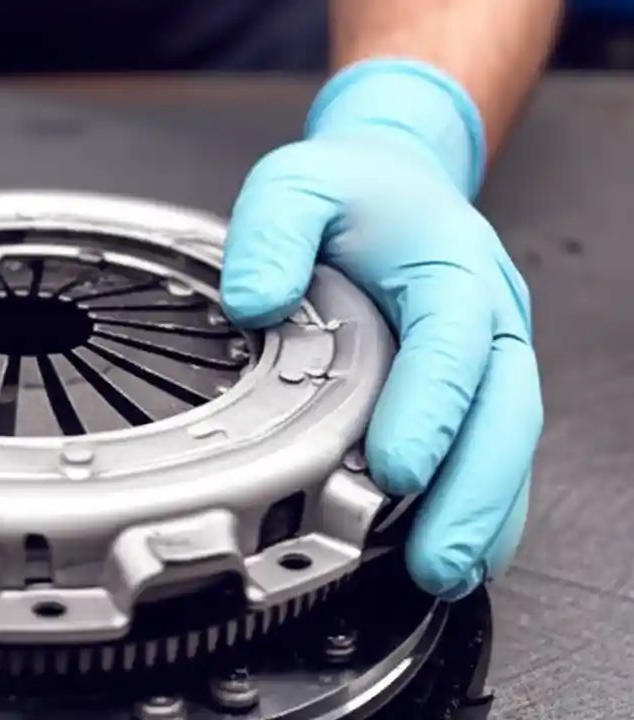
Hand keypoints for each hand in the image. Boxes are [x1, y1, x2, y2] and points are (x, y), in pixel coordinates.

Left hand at [220, 60, 542, 599]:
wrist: (392, 181)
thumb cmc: (350, 191)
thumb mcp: (296, 182)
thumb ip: (273, 231)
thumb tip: (254, 300)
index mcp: (450, 264)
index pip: (451, 342)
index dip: (430, 408)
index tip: (395, 468)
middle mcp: (487, 315)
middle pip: (503, 410)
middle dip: (475, 491)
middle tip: (437, 557)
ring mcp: (489, 357)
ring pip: (505, 442)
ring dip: (483, 514)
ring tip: (448, 573)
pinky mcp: (476, 388)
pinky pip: (490, 451)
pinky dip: (480, 507)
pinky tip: (456, 553)